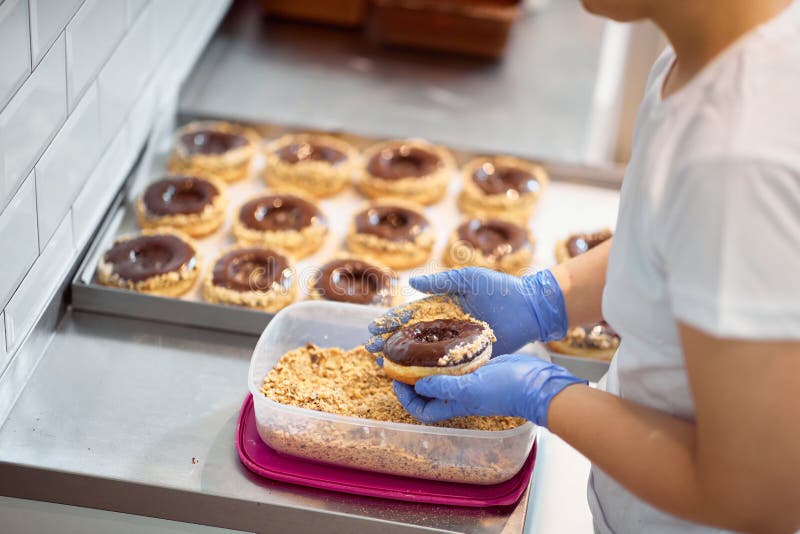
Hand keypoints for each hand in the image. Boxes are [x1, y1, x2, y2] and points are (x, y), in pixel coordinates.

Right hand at [366, 267, 566, 354]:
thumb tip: (412, 283)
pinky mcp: (469, 359)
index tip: (372, 328)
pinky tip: (412, 379)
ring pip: (424, 355)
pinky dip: (429, 374)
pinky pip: (446, 368)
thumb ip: (441, 281)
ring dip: (403, 361)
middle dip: (389, 344)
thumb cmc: (500, 288)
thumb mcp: (468, 279)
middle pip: (412, 338)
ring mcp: (456, 345)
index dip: (391, 322)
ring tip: (383, 366)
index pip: (410, 316)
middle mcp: (445, 327)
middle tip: (370, 351)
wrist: (529, 308)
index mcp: (441, 306)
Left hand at [392, 353, 586, 427]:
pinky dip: (445, 353)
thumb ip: (442, 387)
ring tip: (415, 346)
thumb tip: (416, 384)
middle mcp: (459, 394)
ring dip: (426, 363)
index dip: (405, 398)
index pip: (422, 409)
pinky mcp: (479, 366)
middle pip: (427, 390)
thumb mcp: (469, 389)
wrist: (536, 383)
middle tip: (399, 357)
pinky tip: (440, 338)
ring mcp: (470, 380)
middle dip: (411, 377)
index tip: (394, 379)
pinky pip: (456, 361)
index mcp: (454, 404)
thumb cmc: (504, 390)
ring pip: (440, 374)